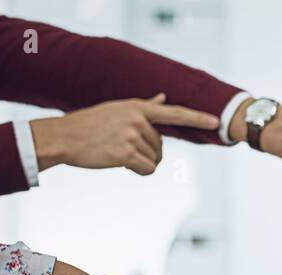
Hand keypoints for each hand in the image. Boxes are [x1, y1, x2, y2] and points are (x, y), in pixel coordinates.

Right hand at [30, 94, 219, 175]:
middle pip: (161, 146)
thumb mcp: (118, 109)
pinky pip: (148, 169)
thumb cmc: (90, 124)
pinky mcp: (126, 152)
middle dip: (148, 152)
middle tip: (122, 147)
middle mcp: (138, 118)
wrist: (65, 137)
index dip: (197, 118)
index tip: (216, 122)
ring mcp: (132, 135)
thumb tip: (163, 97)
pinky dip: (139, 171)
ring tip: (116, 152)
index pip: (174, 113)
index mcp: (138, 107)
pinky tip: (120, 162)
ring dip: (140, 162)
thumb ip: (144, 106)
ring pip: (154, 159)